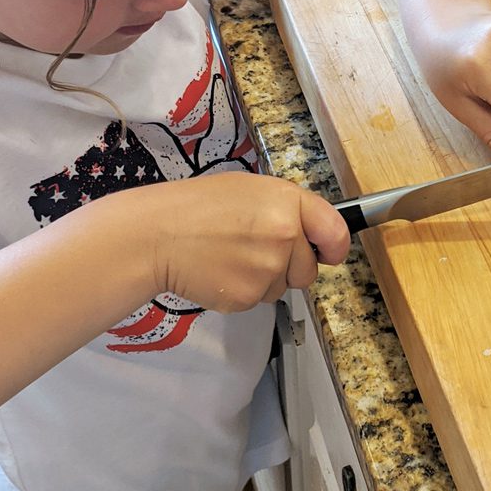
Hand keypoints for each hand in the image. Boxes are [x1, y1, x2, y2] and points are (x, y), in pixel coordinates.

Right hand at [145, 172, 350, 313]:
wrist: (156, 235)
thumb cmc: (196, 207)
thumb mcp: (248, 190)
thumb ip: (286, 210)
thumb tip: (311, 234)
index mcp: (287, 202)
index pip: (335, 232)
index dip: (334, 248)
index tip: (329, 254)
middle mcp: (284, 235)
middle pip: (308, 270)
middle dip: (289, 267)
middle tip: (253, 251)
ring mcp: (268, 269)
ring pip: (281, 287)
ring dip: (263, 280)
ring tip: (229, 256)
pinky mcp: (248, 296)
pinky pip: (257, 300)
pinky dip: (241, 291)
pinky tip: (219, 271)